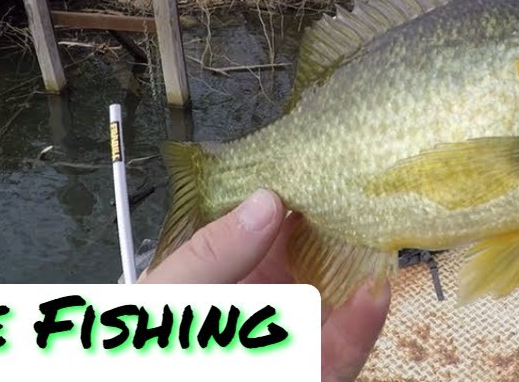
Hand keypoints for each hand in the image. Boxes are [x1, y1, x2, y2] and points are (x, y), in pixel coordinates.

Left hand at [139, 189, 390, 381]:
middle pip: (320, 253)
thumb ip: (213, 252)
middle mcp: (267, 297)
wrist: (137, 380)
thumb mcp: (166, 292)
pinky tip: (372, 295)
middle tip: (374, 192)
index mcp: (230, 266)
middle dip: (348, 223)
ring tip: (381, 236)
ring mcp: (292, 337)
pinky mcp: (312, 372)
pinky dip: (361, 327)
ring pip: (341, 300)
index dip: (303, 188)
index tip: (330, 159)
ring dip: (363, 271)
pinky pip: (343, 354)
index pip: (276, 217)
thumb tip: (267, 201)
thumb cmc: (141, 343)